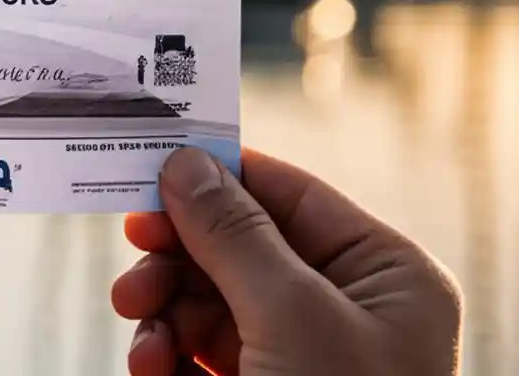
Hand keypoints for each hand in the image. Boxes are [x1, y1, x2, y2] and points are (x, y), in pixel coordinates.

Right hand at [112, 148, 461, 374]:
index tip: (150, 169)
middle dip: (179, 258)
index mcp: (384, 277)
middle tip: (135, 264)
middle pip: (237, 248)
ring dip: (163, 312)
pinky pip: (198, 353)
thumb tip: (187, 164)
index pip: (289, 196)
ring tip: (142, 334)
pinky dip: (166, 356)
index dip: (219, 178)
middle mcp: (344, 310)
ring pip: (207, 302)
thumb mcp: (292, 318)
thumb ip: (235, 236)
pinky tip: (152, 369)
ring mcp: (298, 358)